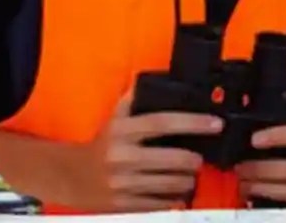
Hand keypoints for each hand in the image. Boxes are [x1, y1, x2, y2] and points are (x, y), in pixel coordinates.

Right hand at [69, 94, 222, 212]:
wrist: (70, 177)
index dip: (194, 123)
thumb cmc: (100, 146)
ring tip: (188, 175)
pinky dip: (174, 199)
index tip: (216, 124)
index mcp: (122, 131)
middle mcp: (122, 157)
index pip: (164, 122)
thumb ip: (133, 100)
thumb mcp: (114, 119)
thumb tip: (150, 79)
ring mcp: (123, 184)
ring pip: (172, 184)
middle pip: (174, 159)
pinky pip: (161, 204)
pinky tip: (175, 192)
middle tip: (199, 158)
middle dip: (194, 160)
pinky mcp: (124, 205)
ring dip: (187, 180)